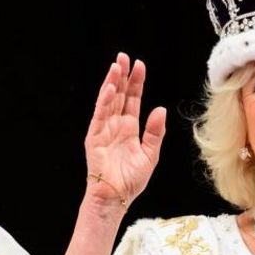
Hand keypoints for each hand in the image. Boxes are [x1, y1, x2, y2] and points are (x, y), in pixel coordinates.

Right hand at [83, 53, 166, 217]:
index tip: (140, 65)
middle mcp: (116, 125)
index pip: (132, 100)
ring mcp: (104, 130)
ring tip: (116, 66)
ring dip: (112, 83)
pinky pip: (99, 116)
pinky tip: (109, 88)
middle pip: (119, 95)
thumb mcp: (150, 155)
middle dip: (122, 76)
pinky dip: (104, 102)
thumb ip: (155, 132)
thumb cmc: (131, 181)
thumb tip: (160, 109)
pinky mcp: (94, 137)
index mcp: (129, 128)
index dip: (136, 83)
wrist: (116, 197)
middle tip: (125, 57)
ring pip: (108, 101)